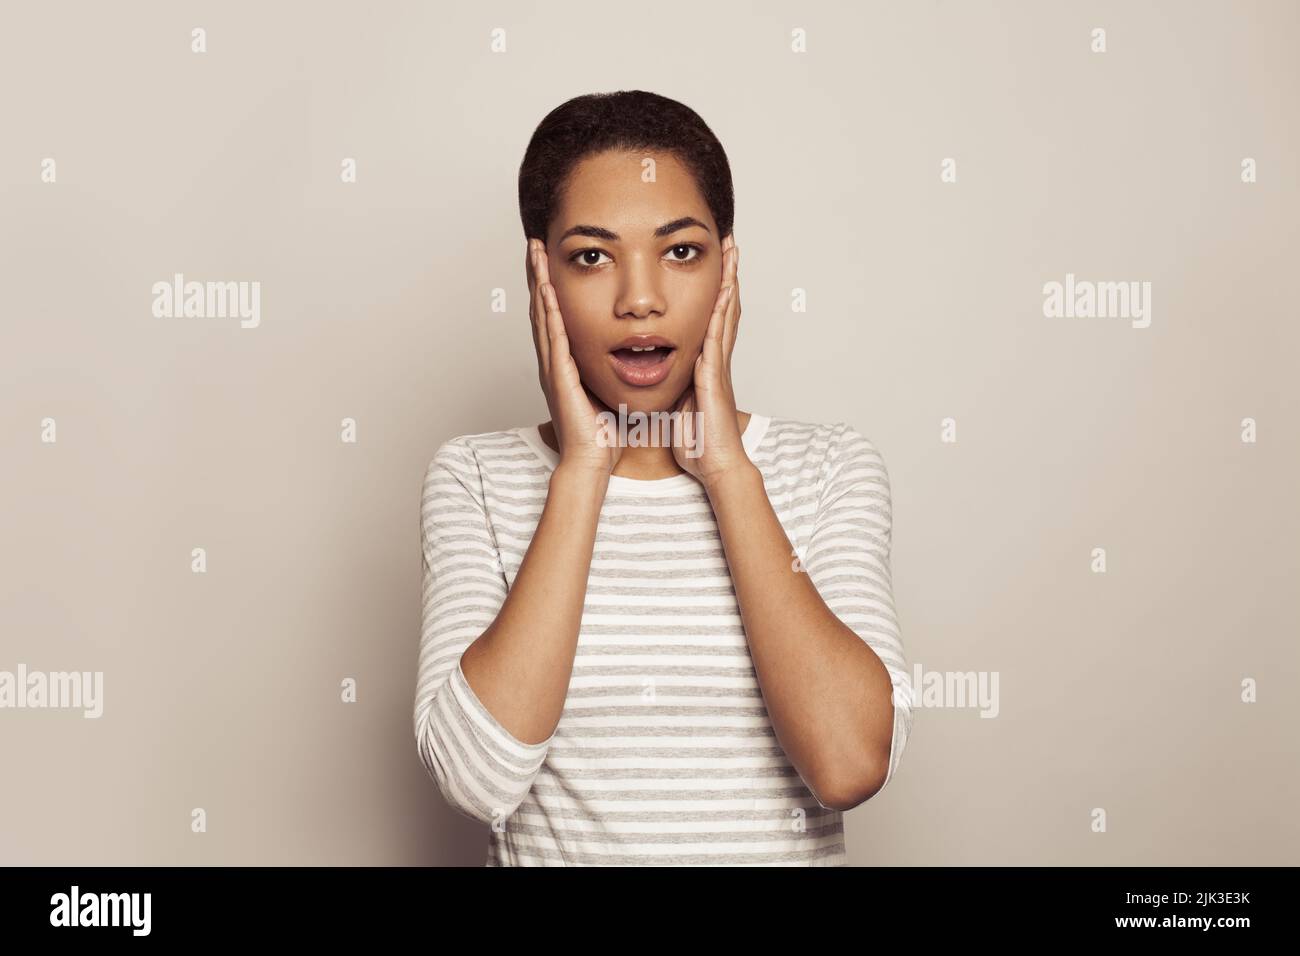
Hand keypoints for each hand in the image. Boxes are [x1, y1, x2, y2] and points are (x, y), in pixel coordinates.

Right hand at [526, 238, 622, 474]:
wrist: (591, 461)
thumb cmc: (600, 433)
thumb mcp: (605, 390)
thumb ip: (607, 370)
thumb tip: (623, 355)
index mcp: (565, 363)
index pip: (555, 315)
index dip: (550, 285)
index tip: (550, 257)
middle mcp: (553, 361)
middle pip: (541, 308)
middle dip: (537, 274)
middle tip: (534, 243)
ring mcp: (553, 368)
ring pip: (542, 316)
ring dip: (538, 282)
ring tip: (535, 253)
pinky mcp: (560, 377)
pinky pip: (554, 338)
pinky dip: (549, 312)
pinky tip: (546, 291)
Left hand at [671, 234, 748, 487]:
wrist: (714, 464)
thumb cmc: (697, 441)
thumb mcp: (680, 405)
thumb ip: (676, 387)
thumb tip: (665, 380)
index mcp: (704, 365)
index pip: (710, 318)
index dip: (714, 291)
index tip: (714, 264)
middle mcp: (714, 359)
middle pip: (724, 307)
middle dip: (728, 275)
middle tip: (731, 244)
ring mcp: (716, 365)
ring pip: (726, 314)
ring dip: (730, 282)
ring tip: (732, 253)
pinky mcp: (712, 375)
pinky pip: (716, 336)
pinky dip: (722, 312)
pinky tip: (723, 291)